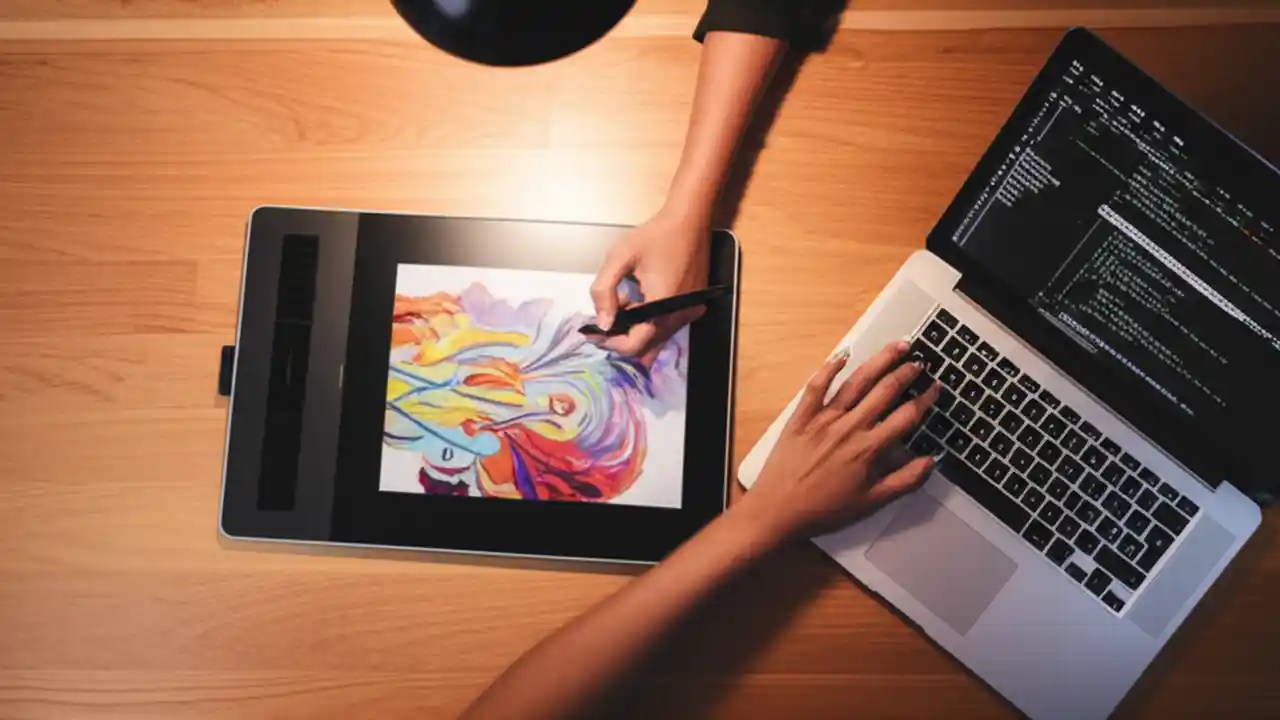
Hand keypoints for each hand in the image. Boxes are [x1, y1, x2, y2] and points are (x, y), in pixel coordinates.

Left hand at [587, 204, 710, 356]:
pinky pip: (667, 326)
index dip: (611, 343)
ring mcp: (689, 313)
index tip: (594, 332)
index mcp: (662, 308)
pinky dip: (649, 322)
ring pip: (657, 338)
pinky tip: (639, 302)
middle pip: (646, 346)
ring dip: (635, 329)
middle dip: (621, 337)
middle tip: (602, 320)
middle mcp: (679, 317)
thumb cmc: (653, 236)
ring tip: (621, 304)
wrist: (689, 220)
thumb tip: (602, 323)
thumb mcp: (619, 257)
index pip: (635, 345)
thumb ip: (604, 290)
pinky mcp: (693, 306)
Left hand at [736, 341, 942, 542]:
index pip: (906, 416)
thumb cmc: (824, 510)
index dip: (925, 400)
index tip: (936, 387)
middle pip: (885, 391)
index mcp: (868, 449)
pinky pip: (817, 386)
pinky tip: (844, 354)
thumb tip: (931, 461)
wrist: (778, 510)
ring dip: (879, 361)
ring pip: (857, 382)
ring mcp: (824, 418)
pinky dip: (830, 367)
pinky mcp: (801, 416)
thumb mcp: (871, 502)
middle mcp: (849, 427)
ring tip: (897, 347)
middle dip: (906, 373)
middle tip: (919, 362)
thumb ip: (905, 481)